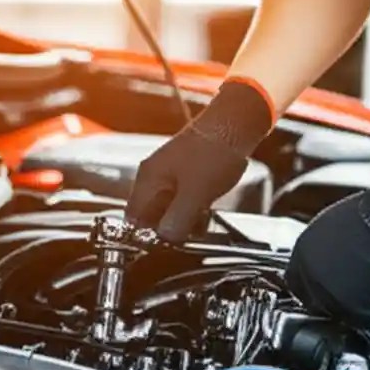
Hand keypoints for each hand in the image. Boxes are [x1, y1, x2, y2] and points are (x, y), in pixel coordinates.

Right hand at [126, 78, 274, 242]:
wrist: (236, 124)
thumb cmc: (214, 151)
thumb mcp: (195, 193)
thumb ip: (177, 219)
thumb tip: (165, 238)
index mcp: (149, 179)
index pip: (133, 218)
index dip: (145, 235)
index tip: (162, 245)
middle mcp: (155, 176)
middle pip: (151, 215)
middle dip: (168, 228)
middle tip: (186, 233)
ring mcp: (171, 174)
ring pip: (169, 208)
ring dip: (183, 219)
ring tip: (200, 221)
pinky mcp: (187, 173)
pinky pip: (183, 198)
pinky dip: (193, 208)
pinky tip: (206, 209)